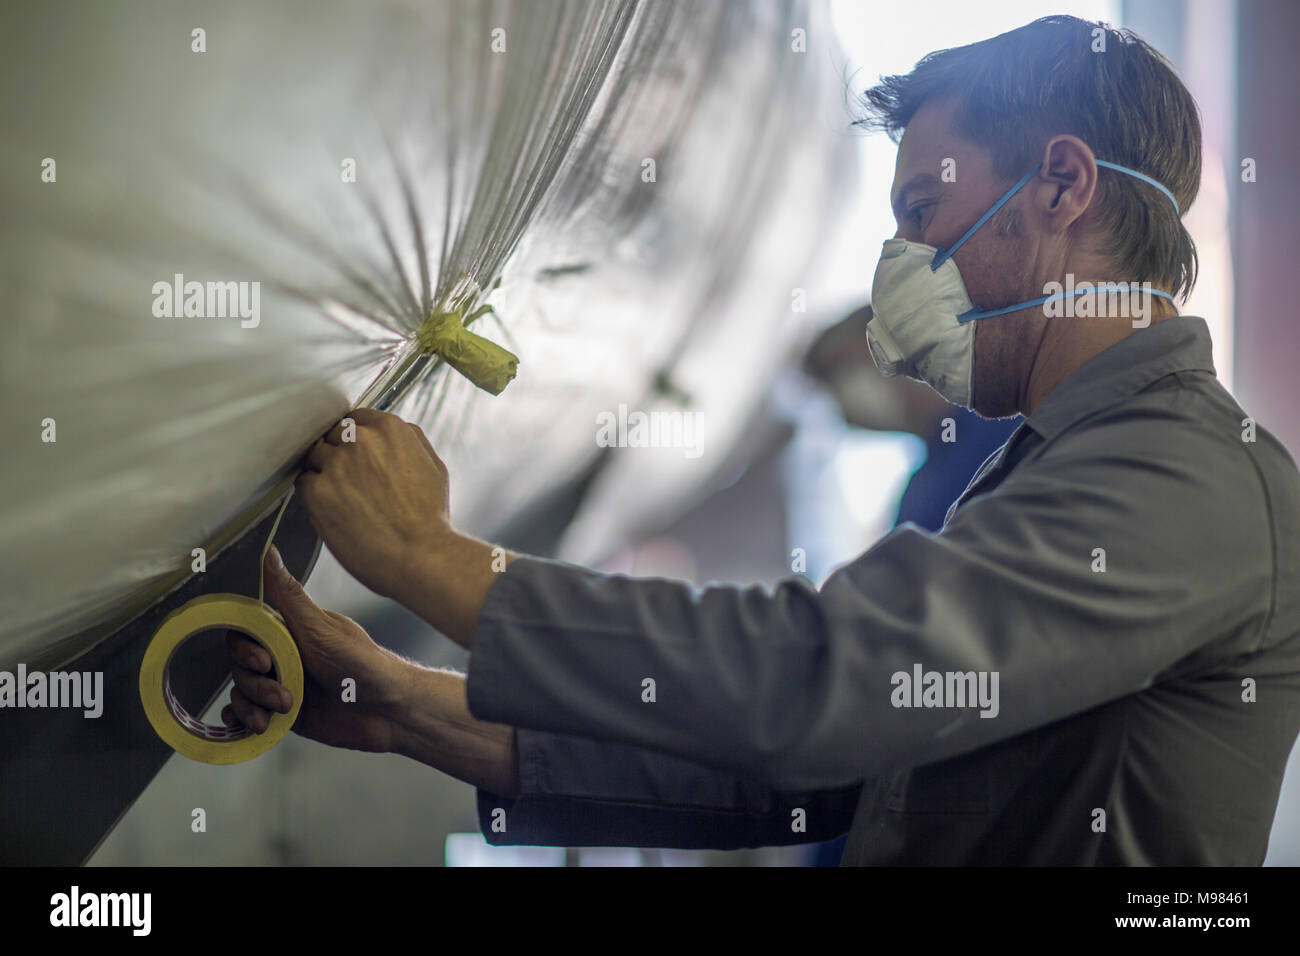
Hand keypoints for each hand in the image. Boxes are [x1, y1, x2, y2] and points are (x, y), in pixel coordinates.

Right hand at [221, 547, 410, 751]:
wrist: (388, 712)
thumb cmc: (362, 664)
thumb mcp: (320, 628)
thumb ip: (289, 595)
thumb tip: (270, 551)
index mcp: (290, 631)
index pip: (246, 632)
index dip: (245, 648)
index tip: (264, 661)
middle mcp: (283, 656)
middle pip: (240, 665)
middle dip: (254, 682)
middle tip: (284, 693)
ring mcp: (282, 685)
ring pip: (242, 691)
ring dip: (254, 704)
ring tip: (286, 709)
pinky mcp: (284, 715)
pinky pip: (248, 716)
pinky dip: (243, 720)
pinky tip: (253, 725)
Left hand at [297, 408, 450, 600]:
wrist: (420, 555)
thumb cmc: (430, 518)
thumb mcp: (434, 466)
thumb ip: (410, 441)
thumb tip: (392, 433)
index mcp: (390, 429)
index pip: (356, 419)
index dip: (354, 439)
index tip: (355, 454)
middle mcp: (360, 440)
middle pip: (332, 435)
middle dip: (338, 454)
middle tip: (348, 480)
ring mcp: (336, 464)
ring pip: (314, 455)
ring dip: (323, 472)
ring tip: (341, 497)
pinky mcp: (317, 491)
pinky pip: (304, 482)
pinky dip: (314, 494)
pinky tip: (333, 510)